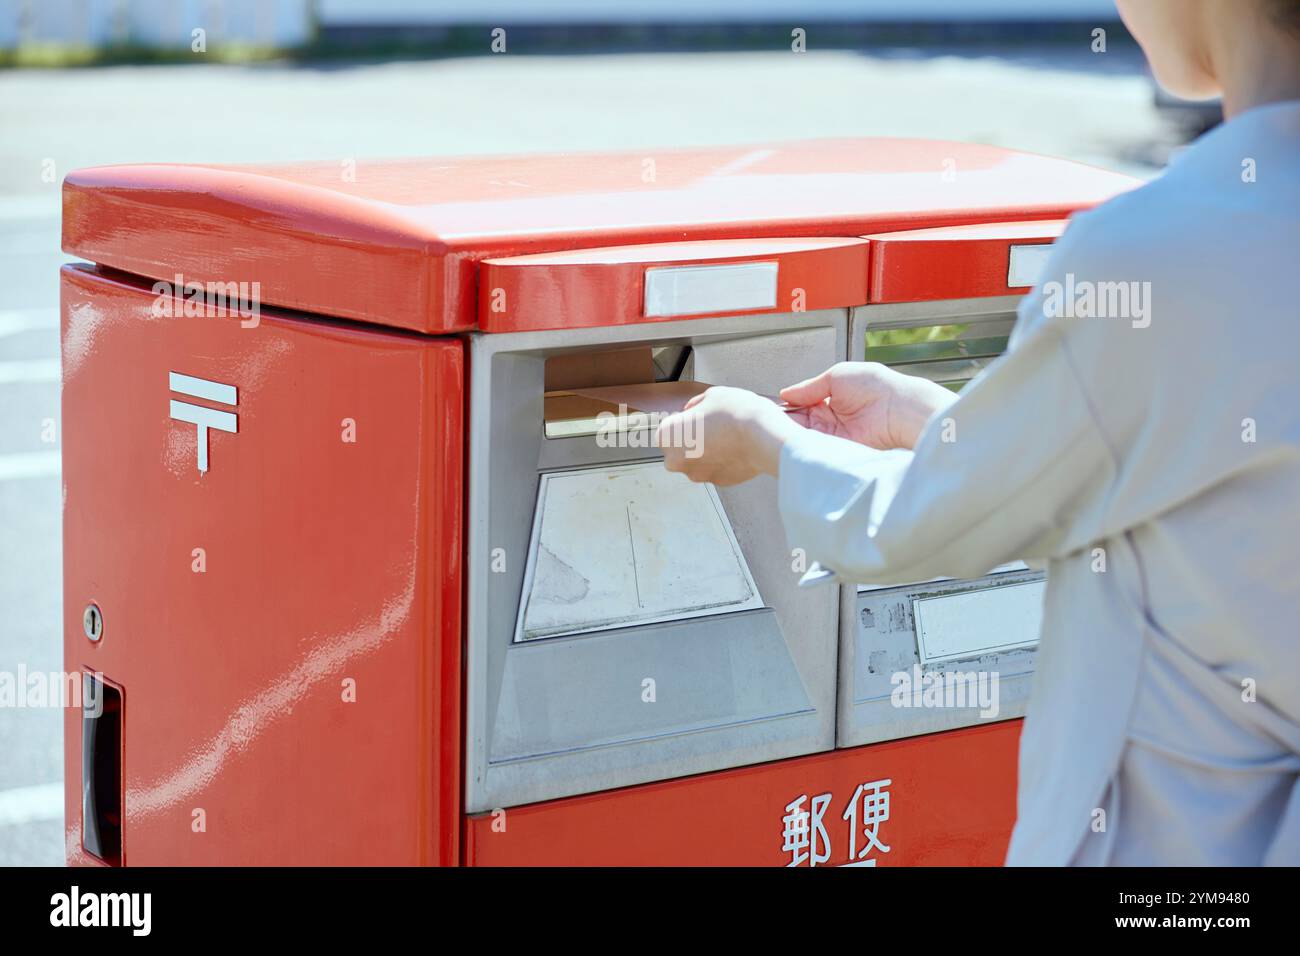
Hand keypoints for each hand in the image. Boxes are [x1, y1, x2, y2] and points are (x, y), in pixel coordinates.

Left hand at [657, 386, 800, 485]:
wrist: (763, 436)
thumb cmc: (735, 414)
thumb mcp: (711, 395)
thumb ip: (695, 405)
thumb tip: (692, 410)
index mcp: (667, 436)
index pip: (667, 429)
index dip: (683, 420)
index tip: (697, 417)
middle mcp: (676, 460)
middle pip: (679, 449)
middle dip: (691, 441)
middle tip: (711, 427)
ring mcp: (698, 474)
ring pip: (697, 462)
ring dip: (707, 452)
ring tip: (727, 436)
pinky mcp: (718, 482)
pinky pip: (716, 469)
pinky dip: (723, 461)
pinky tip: (736, 447)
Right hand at [780, 362, 954, 450]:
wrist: (898, 408)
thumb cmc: (877, 386)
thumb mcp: (836, 375)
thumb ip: (810, 386)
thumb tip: (787, 393)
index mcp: (829, 398)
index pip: (800, 404)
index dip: (785, 406)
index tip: (771, 407)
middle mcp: (830, 419)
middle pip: (798, 422)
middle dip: (784, 420)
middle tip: (769, 418)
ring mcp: (833, 436)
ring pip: (803, 436)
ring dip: (791, 432)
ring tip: (776, 427)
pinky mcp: (838, 450)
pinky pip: (815, 448)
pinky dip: (802, 444)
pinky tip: (792, 438)